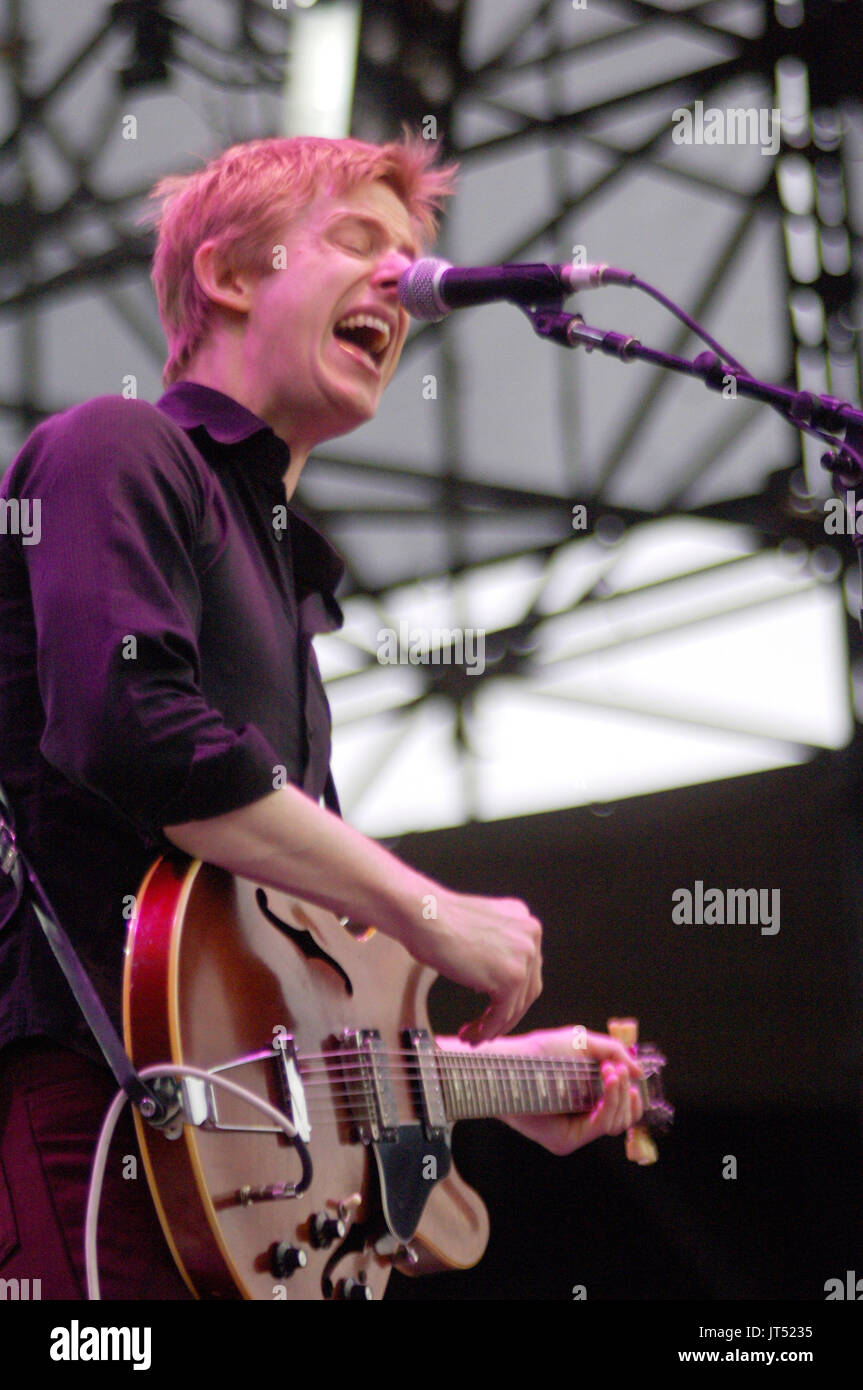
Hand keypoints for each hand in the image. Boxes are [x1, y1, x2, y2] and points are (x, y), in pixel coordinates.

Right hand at [403, 888, 542, 1040]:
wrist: (422, 915)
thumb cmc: (436, 920)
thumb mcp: (479, 929)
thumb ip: (497, 949)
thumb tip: (497, 981)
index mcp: (524, 921)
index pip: (527, 968)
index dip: (511, 995)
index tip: (495, 1009)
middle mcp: (530, 935)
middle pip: (527, 989)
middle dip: (505, 1014)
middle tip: (485, 1028)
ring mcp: (524, 956)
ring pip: (516, 1005)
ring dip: (494, 1026)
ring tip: (473, 1035)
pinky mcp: (511, 977)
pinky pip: (502, 1014)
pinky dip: (487, 1029)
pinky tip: (471, 1033)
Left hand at [493, 1027, 643, 1154]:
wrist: (510, 1061)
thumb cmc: (540, 1051)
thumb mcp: (581, 1044)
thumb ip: (612, 1052)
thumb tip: (640, 1071)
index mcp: (586, 1099)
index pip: (621, 1107)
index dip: (630, 1092)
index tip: (629, 1072)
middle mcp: (581, 1118)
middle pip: (623, 1118)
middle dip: (627, 1095)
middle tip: (620, 1071)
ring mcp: (573, 1131)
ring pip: (615, 1124)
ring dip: (620, 1097)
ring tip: (614, 1073)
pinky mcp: (564, 1140)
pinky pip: (599, 1127)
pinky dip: (610, 1105)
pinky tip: (611, 1083)